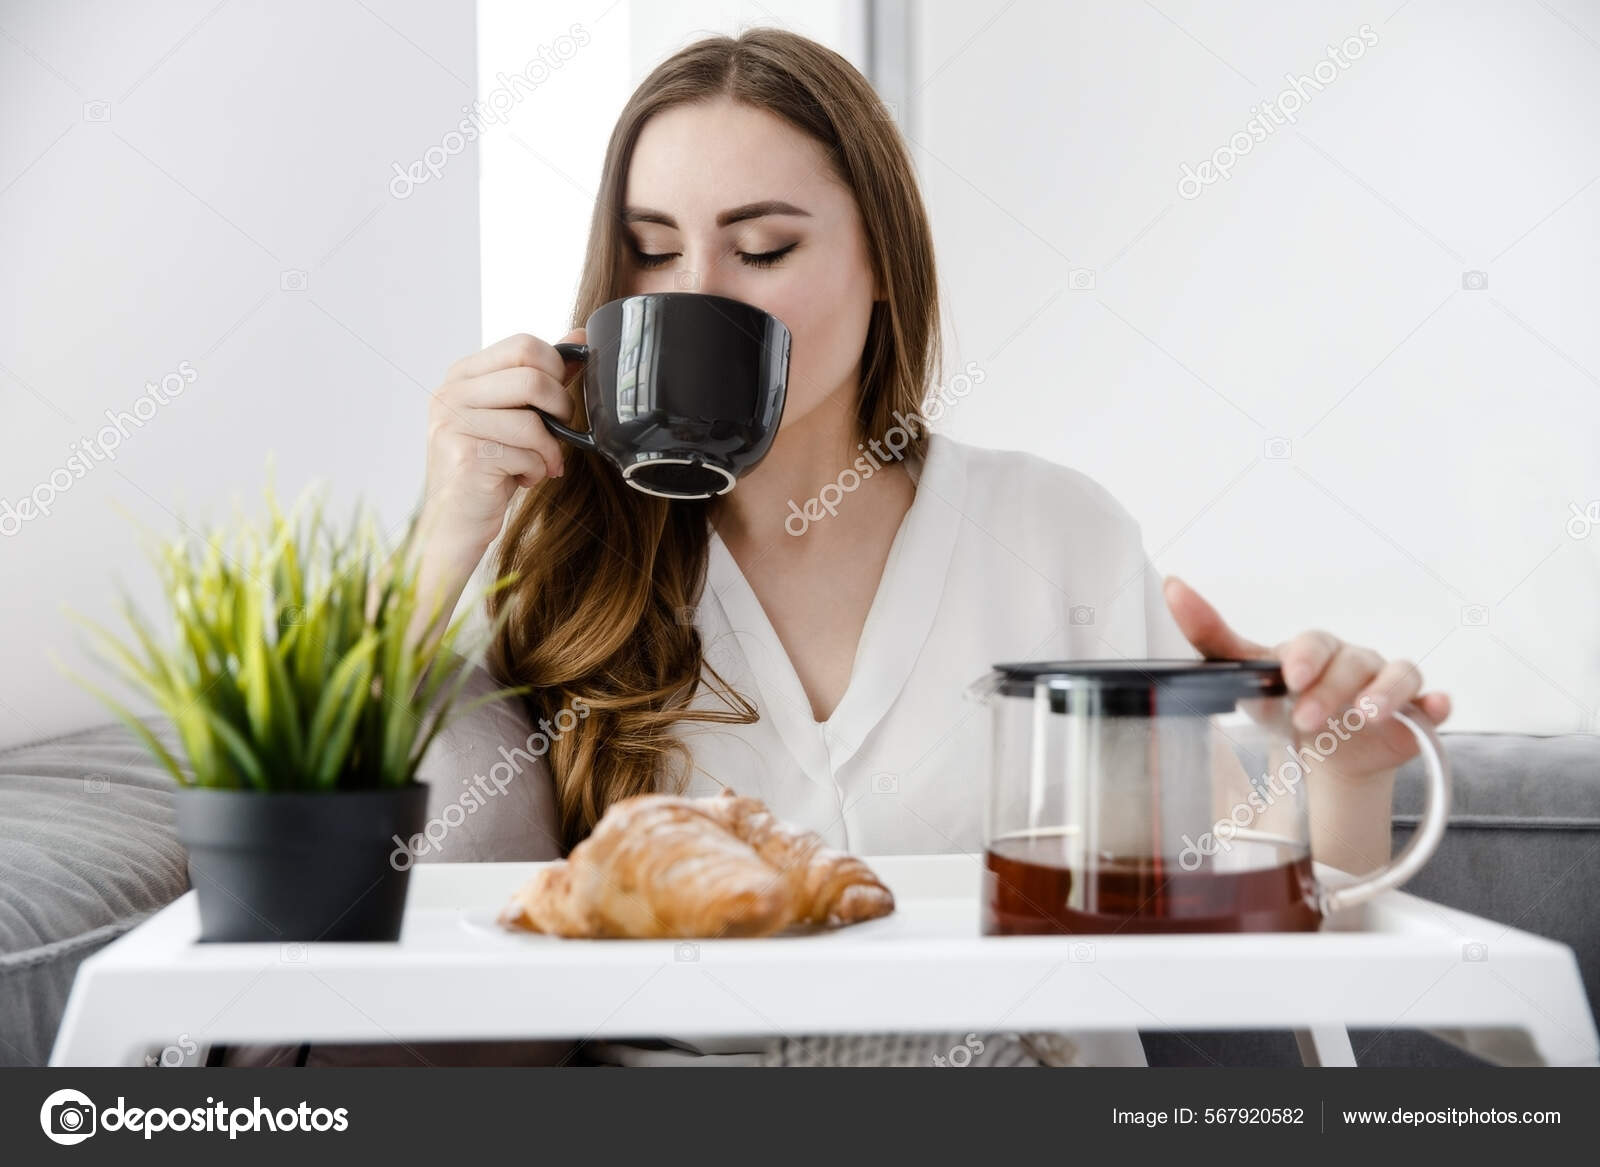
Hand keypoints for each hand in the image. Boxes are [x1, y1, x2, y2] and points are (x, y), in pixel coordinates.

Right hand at [420, 328, 584, 556]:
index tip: (558, 399)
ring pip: (532, 422)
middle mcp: (451, 393)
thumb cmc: (488, 467)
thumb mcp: (516, 415)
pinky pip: (527, 454)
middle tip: (560, 431)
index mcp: (463, 374)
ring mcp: (453, 424)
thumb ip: (544, 376)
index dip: (556, 369)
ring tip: (539, 463)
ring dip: (549, 449)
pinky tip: (521, 479)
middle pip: (532, 377)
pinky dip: (537, 471)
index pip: (523, 345)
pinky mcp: (466, 457)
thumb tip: (579, 337)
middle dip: (560, 408)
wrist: (455, 522)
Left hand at [1161, 575, 1451, 780]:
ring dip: (1383, 694)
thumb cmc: (1286, 704)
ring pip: (1397, 677)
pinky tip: (1434, 709)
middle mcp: (1355, 661)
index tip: (1292, 676)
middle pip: (1351, 663)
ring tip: (1364, 716)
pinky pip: (1433, 704)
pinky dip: (1436, 705)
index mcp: (1315, 650)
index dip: (1306, 657)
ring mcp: (1388, 686)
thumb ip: (1211, 637)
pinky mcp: (1415, 715)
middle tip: (1306, 720)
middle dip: (1330, 690)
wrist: (1324, 756)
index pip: (1314, 643)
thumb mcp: (1248, 676)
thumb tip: (1173, 586)